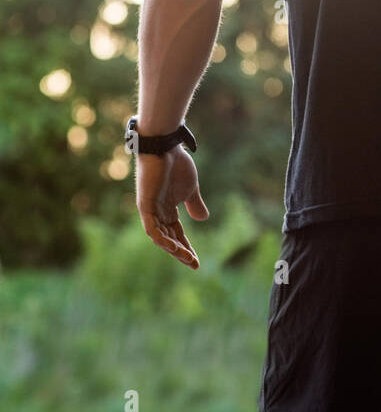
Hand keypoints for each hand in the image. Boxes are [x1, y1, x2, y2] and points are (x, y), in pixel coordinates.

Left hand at [135, 145, 209, 267]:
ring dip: (174, 249)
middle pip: (169, 239)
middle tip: (194, 264)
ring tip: (187, 258)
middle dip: (181, 253)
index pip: (177, 234)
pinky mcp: (145, 205)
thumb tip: (203, 219)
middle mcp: (157, 213)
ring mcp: (150, 210)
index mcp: (167, 210)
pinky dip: (162, 239)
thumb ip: (195, 204)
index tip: (197, 262)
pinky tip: (173, 247)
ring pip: (160, 238)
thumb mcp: (191, 189)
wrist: (165, 147)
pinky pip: (152, 228)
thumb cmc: (177, 165)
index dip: (187, 248)